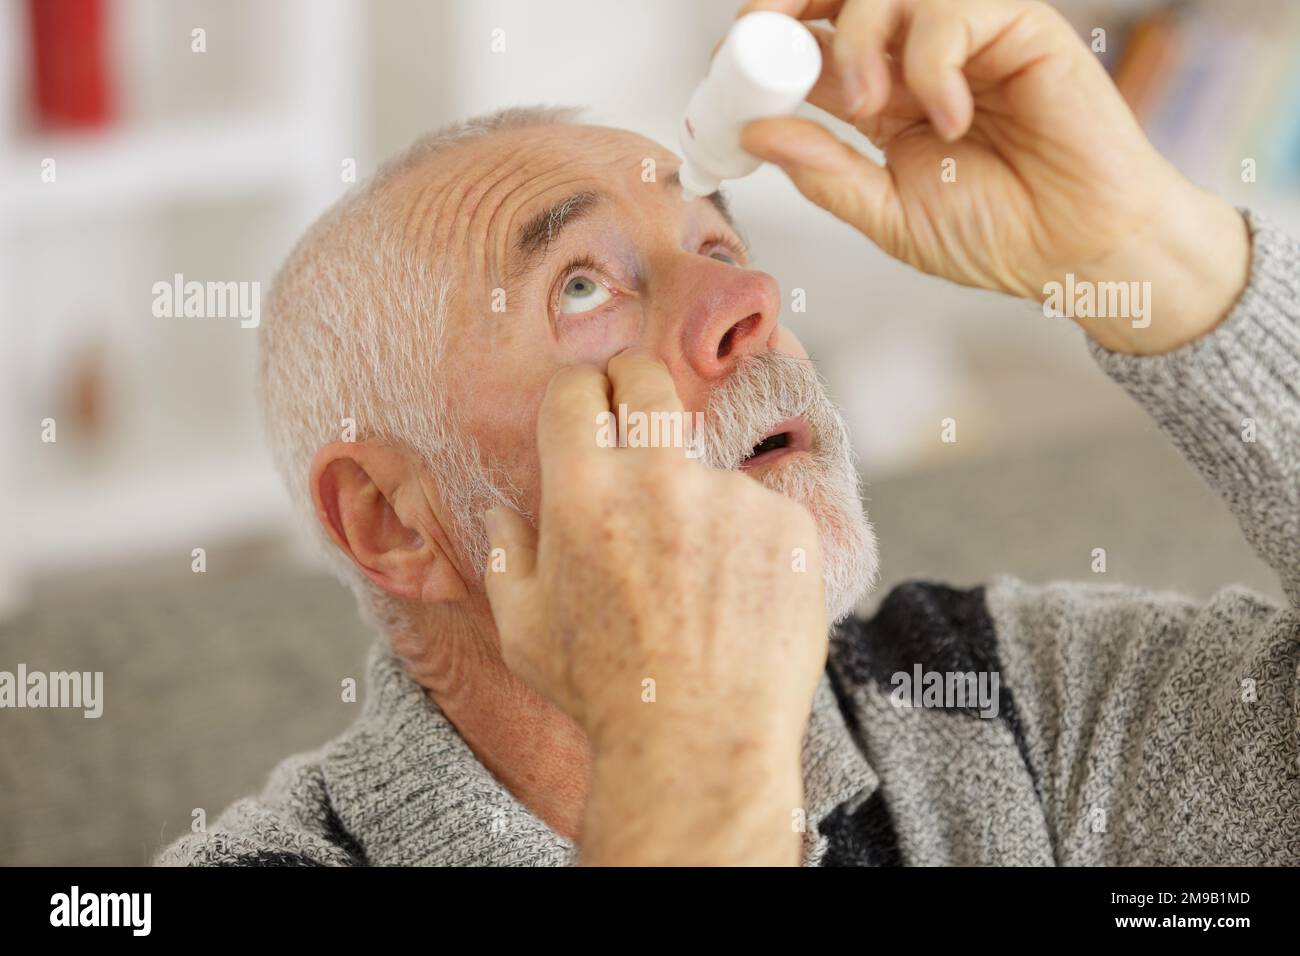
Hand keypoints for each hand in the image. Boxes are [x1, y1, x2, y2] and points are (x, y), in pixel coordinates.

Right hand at [483, 351, 827, 864]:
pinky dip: (748, 541)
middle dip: (634, 383)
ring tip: (696, 585)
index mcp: (582, 492)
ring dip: (696, 502)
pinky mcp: (787, 520)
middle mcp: (657, 475)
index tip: (587, 400)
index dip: (579, 389)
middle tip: (635, 413)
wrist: (699, 744)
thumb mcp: (522, 630)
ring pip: (705, 468)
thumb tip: (505, 512)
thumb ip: (504, 555)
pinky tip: (738, 599)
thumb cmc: (602, 692)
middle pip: (648, 379)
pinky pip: (760, 509)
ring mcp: (730, 494)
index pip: (576, 389)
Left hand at [738, 0, 1250, 353]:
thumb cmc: (999, 235)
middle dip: (790, 0)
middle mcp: (917, 58)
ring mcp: (969, 37)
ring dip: (859, 38)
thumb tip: (757, 134)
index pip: (810, 48)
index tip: (725, 65)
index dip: (764, 44)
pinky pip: (954, 10)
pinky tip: (951, 118)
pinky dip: (934, 61)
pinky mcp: (1021, 26)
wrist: (1079, 255)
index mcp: (882, 98)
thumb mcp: (889, 215)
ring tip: (869, 106)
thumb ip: (826, 173)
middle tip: (759, 32)